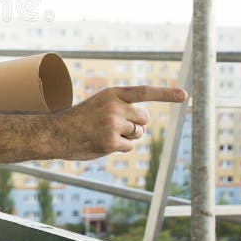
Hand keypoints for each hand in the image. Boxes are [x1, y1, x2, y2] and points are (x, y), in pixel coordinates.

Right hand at [54, 86, 186, 160]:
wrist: (55, 133)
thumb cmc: (79, 119)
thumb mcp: (100, 104)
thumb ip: (122, 107)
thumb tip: (145, 126)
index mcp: (112, 93)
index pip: (144, 92)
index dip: (166, 94)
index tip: (185, 95)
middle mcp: (114, 107)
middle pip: (145, 118)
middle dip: (138, 124)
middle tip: (117, 126)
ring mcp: (113, 125)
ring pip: (138, 134)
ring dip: (127, 137)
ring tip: (104, 134)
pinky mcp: (111, 142)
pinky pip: (129, 147)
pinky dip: (119, 148)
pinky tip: (101, 143)